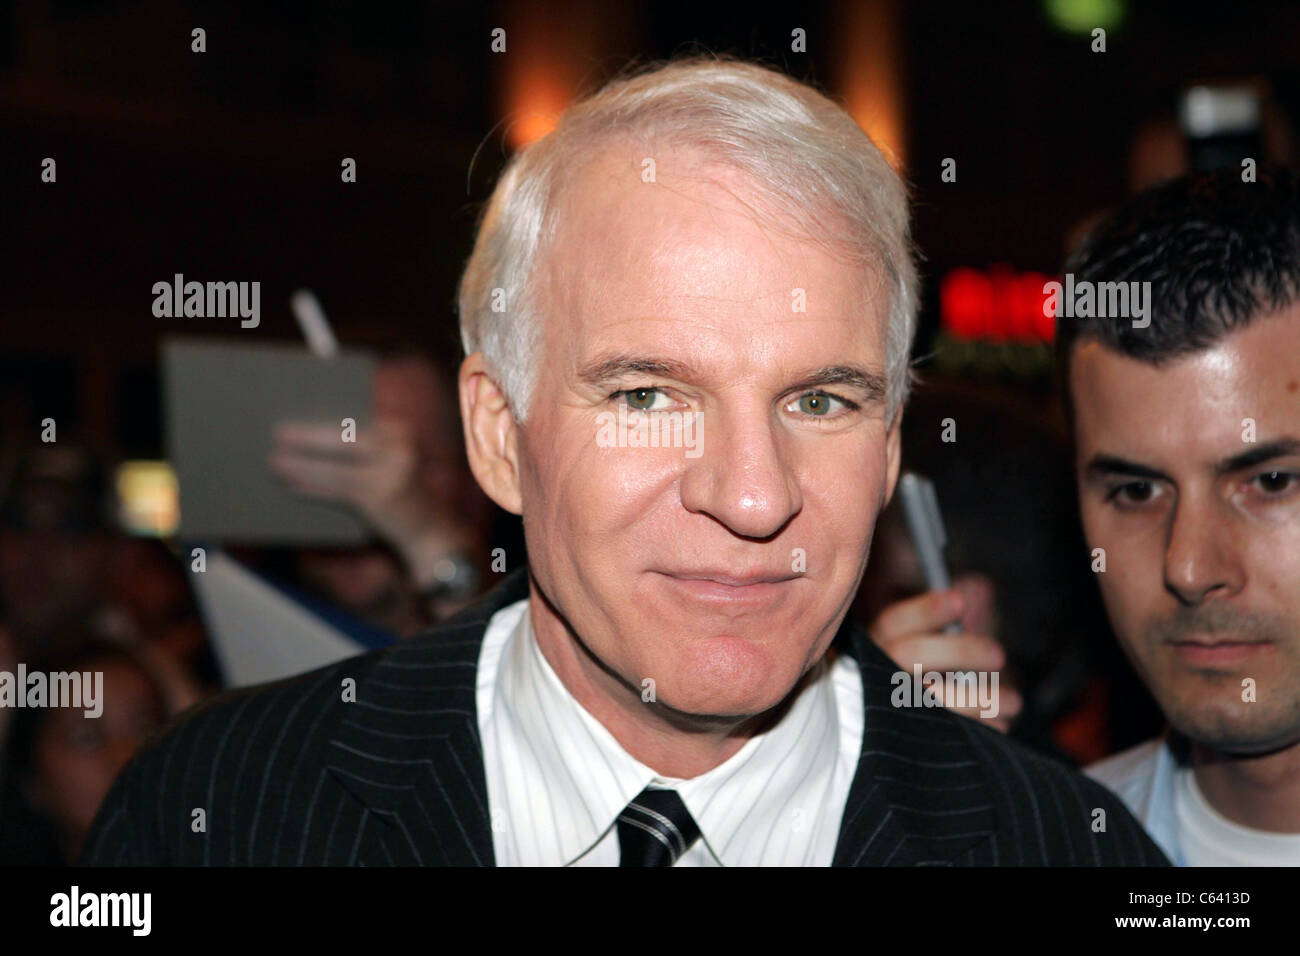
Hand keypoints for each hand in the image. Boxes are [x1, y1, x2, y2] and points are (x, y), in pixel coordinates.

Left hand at [267, 419, 474, 587]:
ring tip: (275, 462)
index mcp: (399, 431)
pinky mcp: (382, 498)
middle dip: (308, 435)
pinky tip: (293, 486)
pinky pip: (339, 490)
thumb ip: (364, 449)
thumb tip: (313, 436)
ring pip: (337, 466)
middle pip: (345, 436)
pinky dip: (314, 487)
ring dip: (303, 465)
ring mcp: (392, 472)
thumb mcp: (389, 464)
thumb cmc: (403, 495)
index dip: (325, 415)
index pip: (356, 418)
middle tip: (278, 432)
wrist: (433, 533)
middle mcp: (399, 447)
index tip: (298, 404)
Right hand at [868, 574, 1020, 731]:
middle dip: (960, 651)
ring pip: (929, 701)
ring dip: (978, 700)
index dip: (927, 611)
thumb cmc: (923, 674)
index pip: (893, 622)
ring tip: (1013, 700)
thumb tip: (978, 587)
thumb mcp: (933, 640)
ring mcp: (891, 709)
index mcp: (878, 645)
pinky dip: (978, 731)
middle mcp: (878, 674)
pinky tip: (999, 725)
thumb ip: (952, 614)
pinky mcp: (911, 740)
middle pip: (910, 656)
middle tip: (998, 655)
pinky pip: (944, 736)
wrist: (898, 730)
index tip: (959, 601)